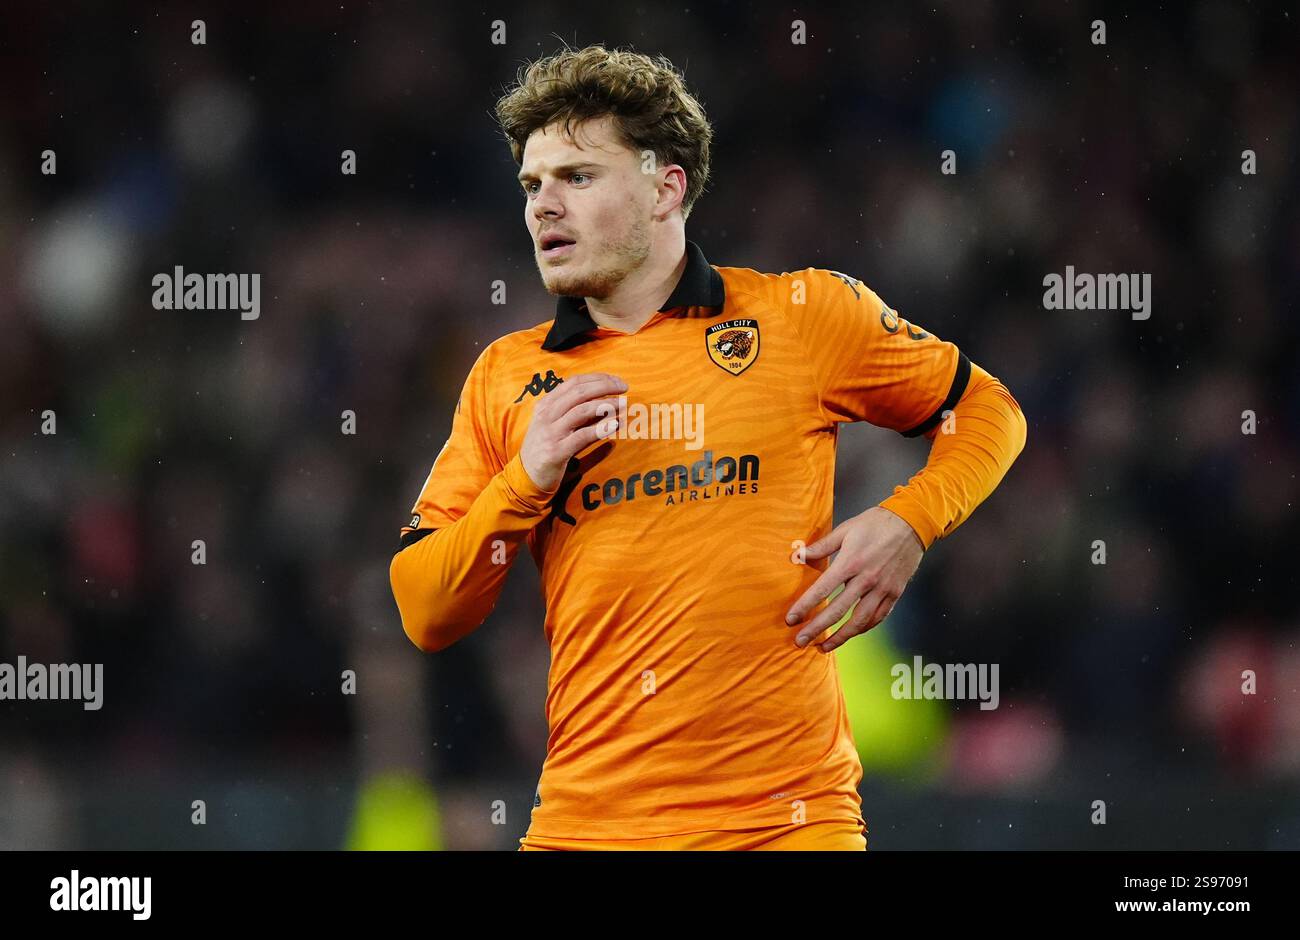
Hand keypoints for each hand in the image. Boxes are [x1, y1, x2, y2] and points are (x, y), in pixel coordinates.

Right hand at [519, 373, 626, 490]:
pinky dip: (601, 428)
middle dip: (605, 386)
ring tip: (623, 404)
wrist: (526, 476)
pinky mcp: (557, 451)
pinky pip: (582, 436)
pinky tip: (615, 425)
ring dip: (606, 405)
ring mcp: (551, 433)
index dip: (597, 378)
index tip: (616, 380)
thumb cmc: (545, 447)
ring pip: (582, 411)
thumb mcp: (554, 424)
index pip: (574, 383)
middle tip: (624, 387)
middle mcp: (546, 415)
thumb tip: (604, 400)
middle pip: (579, 393)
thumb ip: (573, 411)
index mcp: (545, 404)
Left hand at [785, 507, 924, 651]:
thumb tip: (798, 555)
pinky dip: (863, 629)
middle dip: (816, 629)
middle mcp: (866, 579)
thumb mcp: (846, 529)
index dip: (804, 606)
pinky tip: (851, 634)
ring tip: (823, 647)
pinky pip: (878, 617)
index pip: (822, 590)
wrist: (911, 523)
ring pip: (859, 621)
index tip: (791, 619)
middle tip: (800, 641)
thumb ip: (821, 546)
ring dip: (840, 637)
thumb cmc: (876, 524)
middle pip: (837, 611)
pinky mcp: (895, 593)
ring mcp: (882, 588)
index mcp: (850, 562)